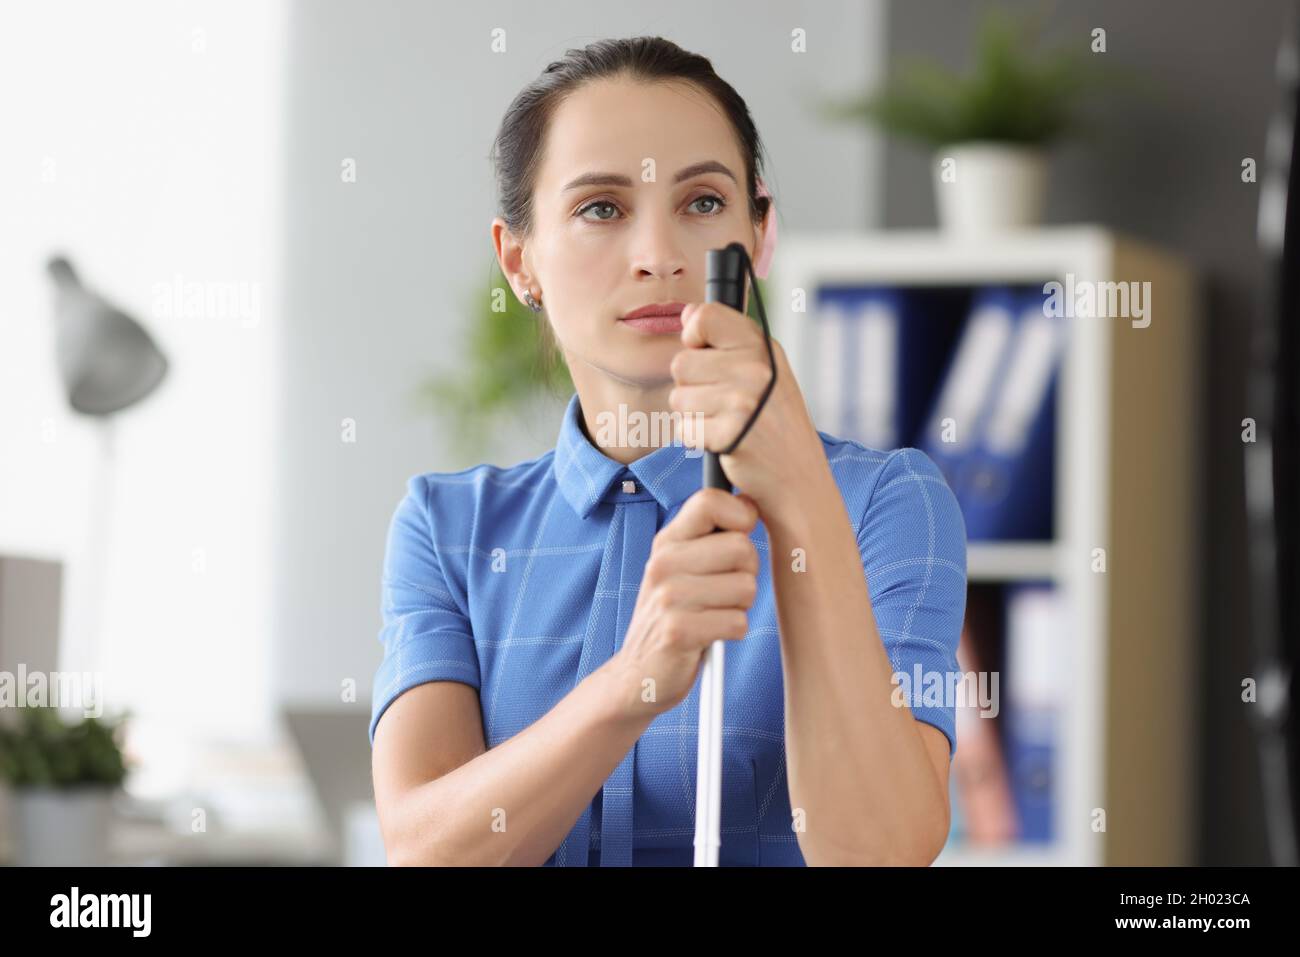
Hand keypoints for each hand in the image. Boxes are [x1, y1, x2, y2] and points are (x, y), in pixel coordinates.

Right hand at [606, 488, 759, 718]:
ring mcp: (668, 597)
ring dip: (739, 607)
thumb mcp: (681, 567)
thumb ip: (710, 535)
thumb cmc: (675, 615)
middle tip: (722, 592)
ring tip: (712, 615)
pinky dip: (731, 632)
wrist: (639, 672)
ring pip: (746, 587)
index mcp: (667, 542)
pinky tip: (709, 636)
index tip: (739, 535)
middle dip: (746, 574)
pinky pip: (737, 622)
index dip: (740, 515)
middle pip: (742, 547)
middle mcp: (663, 563)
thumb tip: (752, 503)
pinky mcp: (678, 632)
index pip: (710, 500)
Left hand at [668, 301, 827, 521]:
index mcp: (763, 347)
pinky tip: (723, 440)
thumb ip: (726, 338)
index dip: (694, 337)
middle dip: (691, 386)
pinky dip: (697, 439)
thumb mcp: (764, 369)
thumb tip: (688, 313)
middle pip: (681, 363)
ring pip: (678, 398)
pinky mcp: (728, 435)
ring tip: (724, 421)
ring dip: (693, 414)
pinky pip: (685, 429)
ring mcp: (742, 402)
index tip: (706, 354)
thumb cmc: (775, 420)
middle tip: (721, 401)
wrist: (798, 475)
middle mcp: (755, 369)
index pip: (704, 317)